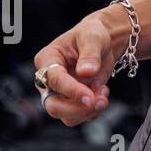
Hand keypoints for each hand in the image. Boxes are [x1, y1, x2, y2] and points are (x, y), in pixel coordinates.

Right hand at [34, 9, 121, 126]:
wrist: (103, 43)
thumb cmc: (92, 35)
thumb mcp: (92, 37)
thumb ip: (89, 54)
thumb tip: (85, 72)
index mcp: (47, 59)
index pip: (54, 80)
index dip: (71, 90)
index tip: (89, 97)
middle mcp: (48, 80)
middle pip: (53, 105)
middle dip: (77, 108)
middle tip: (99, 102)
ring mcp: (59, 93)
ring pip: (65, 115)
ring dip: (87, 112)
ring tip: (104, 96)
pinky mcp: (71, 101)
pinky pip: (78, 115)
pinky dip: (92, 112)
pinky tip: (102, 95)